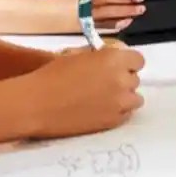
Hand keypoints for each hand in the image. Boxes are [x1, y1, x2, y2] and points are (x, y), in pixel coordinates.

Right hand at [22, 44, 145, 137]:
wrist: (36, 104)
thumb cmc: (51, 75)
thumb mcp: (78, 56)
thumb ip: (101, 57)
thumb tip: (111, 60)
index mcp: (114, 59)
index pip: (138, 60)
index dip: (128, 64)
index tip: (117, 67)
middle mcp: (122, 79)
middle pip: (135, 79)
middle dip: (123, 80)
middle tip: (103, 84)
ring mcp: (120, 102)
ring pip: (134, 98)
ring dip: (123, 97)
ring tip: (103, 99)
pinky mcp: (114, 121)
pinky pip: (126, 114)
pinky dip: (117, 112)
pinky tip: (100, 111)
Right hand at [82, 0, 144, 30]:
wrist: (78, 13)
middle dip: (123, 0)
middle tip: (140, 0)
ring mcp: (89, 14)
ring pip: (106, 12)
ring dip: (124, 11)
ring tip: (138, 10)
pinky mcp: (93, 26)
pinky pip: (104, 26)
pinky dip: (116, 24)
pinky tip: (128, 22)